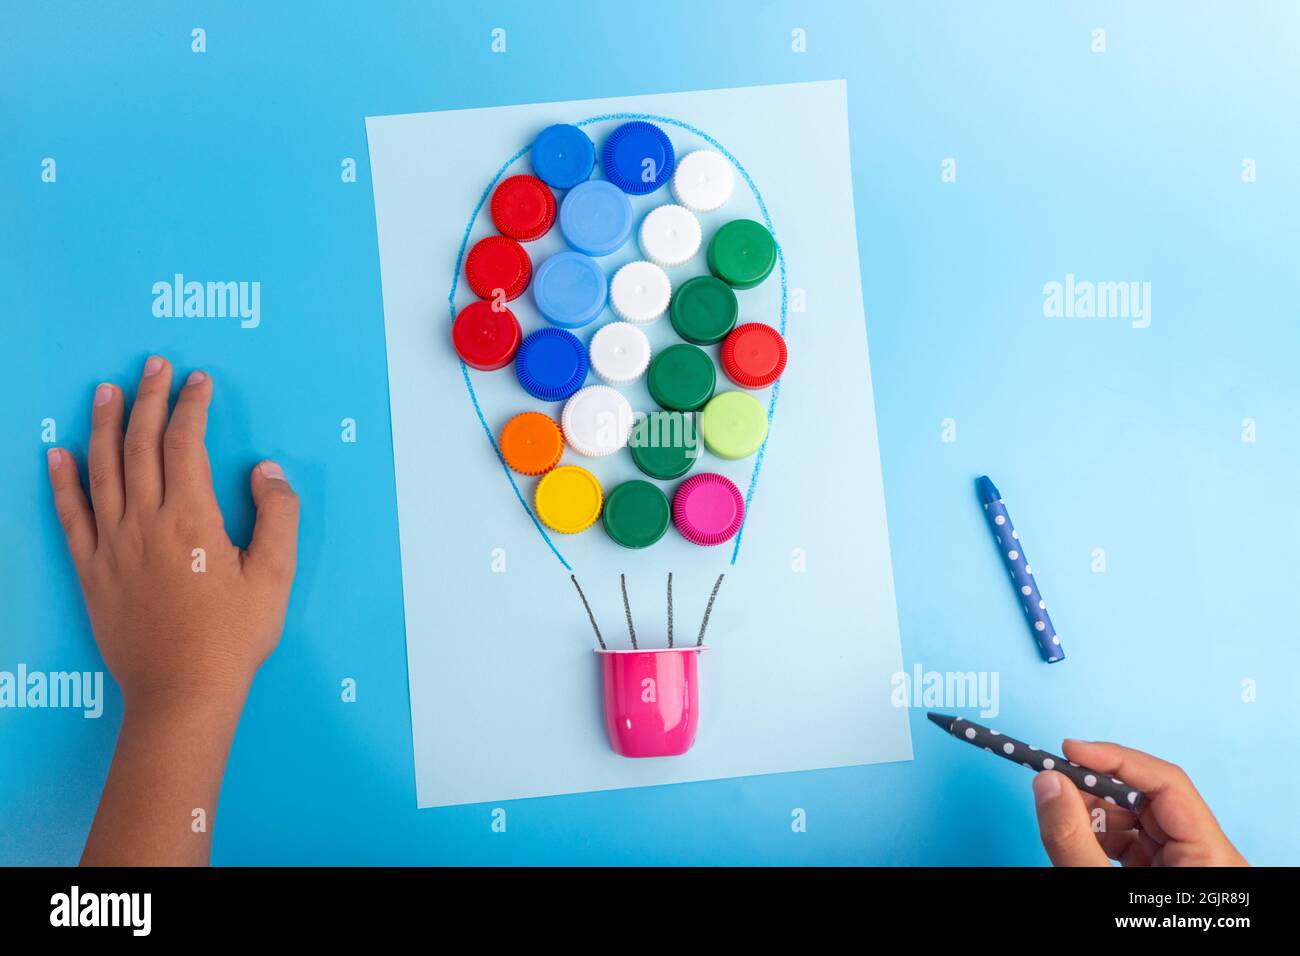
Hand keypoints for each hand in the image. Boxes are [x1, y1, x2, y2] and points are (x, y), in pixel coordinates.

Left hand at [47, 355, 297, 709]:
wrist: (182, 691)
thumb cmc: (233, 637)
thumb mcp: (275, 576)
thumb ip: (277, 516)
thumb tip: (266, 470)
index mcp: (192, 519)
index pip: (187, 444)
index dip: (192, 407)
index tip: (200, 381)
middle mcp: (145, 523)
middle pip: (142, 446)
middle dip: (150, 400)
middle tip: (155, 365)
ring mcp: (112, 546)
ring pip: (102, 470)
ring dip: (104, 426)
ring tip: (107, 391)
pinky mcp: (92, 571)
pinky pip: (70, 516)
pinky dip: (61, 482)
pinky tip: (57, 454)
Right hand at [1032, 740, 1247, 866]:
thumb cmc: (1144, 941)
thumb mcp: (1102, 885)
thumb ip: (1075, 838)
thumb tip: (1048, 785)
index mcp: (1211, 858)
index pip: (1167, 782)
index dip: (1116, 759)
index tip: (1072, 750)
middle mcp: (1206, 857)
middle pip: (1149, 799)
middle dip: (1097, 788)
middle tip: (1055, 780)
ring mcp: (1186, 866)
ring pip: (1137, 819)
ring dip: (1094, 812)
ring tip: (1060, 810)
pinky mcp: (1167, 875)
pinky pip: (1133, 842)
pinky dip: (1099, 835)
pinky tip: (1075, 834)